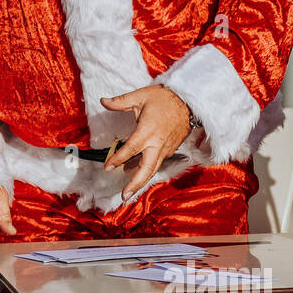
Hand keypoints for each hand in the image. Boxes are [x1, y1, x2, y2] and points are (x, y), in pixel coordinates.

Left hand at [99, 86, 192, 201]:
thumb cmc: (165, 98)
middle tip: (125, 196)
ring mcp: (165, 148)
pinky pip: (156, 162)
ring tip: (128, 190)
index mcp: (147, 132)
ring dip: (141, 180)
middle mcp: (157, 144)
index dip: (117, 160)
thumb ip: (120, 101)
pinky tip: (135, 168)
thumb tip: (103, 101)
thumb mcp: (140, 96)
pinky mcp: (170, 149)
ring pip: (152, 168)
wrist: (189, 101)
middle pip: (146, 169)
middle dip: (135, 184)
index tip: (107, 167)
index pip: (129, 150)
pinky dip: (147, 168)